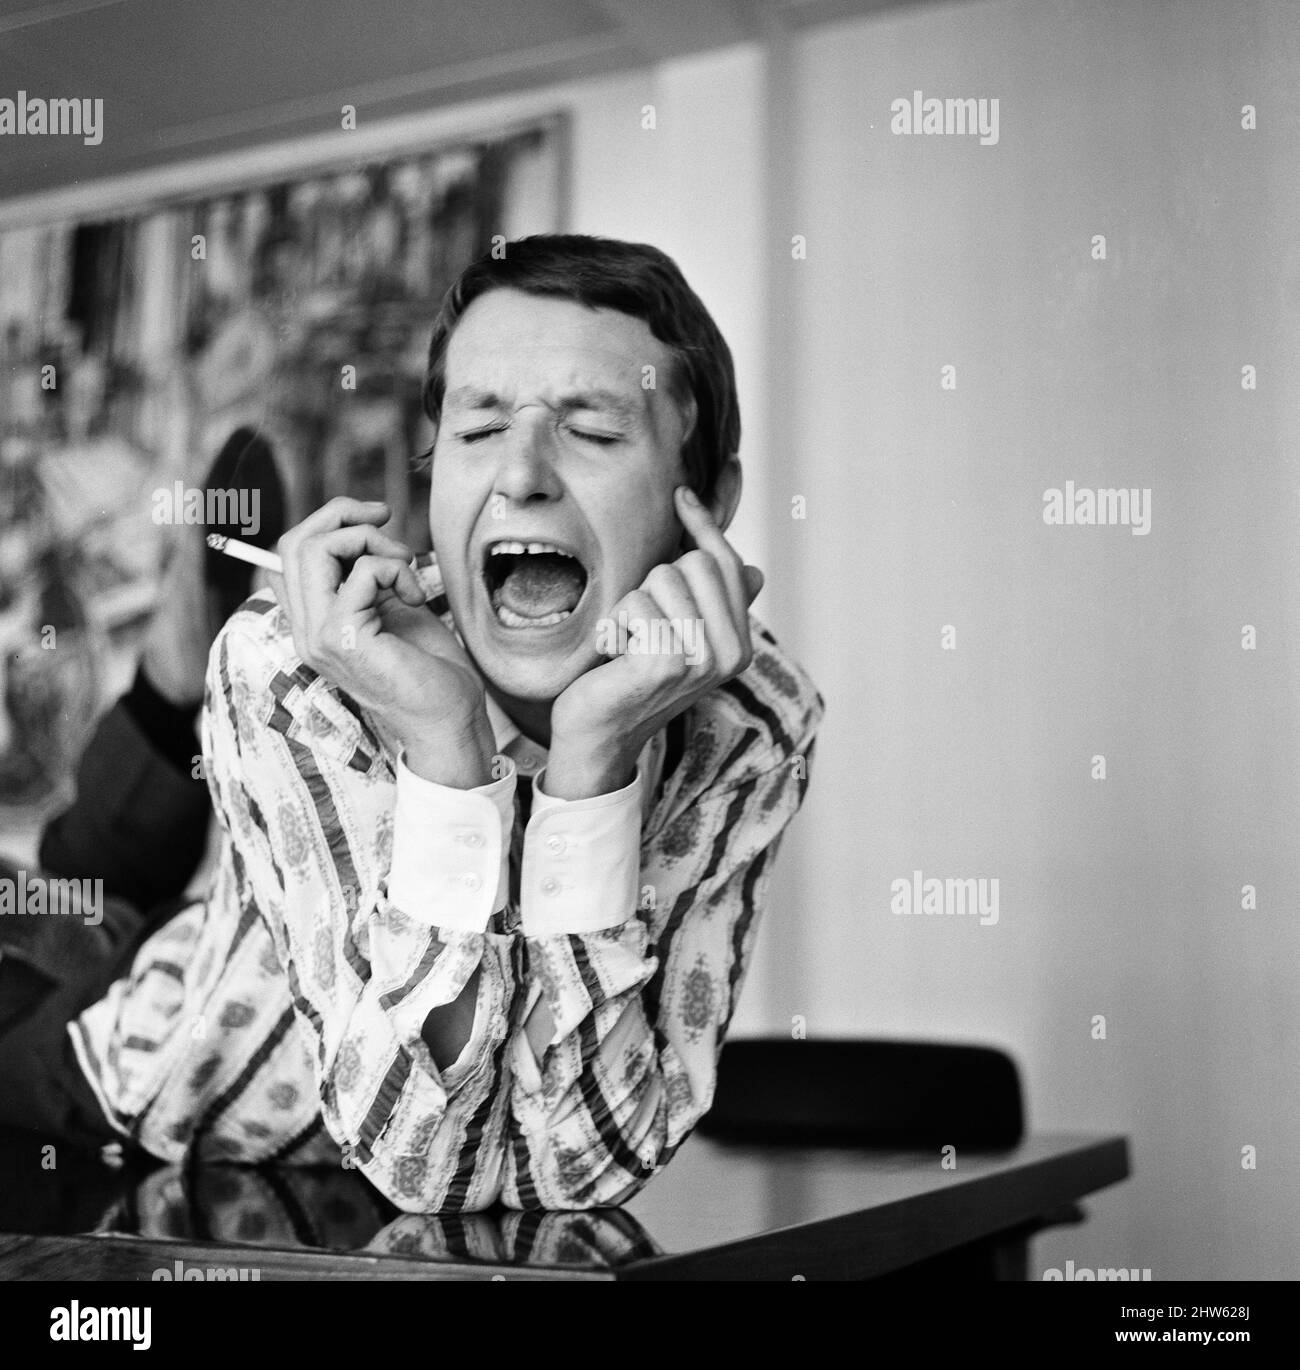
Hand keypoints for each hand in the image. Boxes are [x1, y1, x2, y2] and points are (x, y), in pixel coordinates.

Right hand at [273, 498, 491, 786]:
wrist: (449, 718)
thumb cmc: (428, 665)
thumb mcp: (389, 606)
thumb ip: (364, 575)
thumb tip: (357, 529)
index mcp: (312, 622)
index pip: (286, 556)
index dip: (326, 524)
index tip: (374, 519)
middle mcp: (306, 630)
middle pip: (293, 544)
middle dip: (342, 516)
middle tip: (387, 520)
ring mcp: (318, 636)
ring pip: (314, 550)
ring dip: (369, 540)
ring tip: (404, 564)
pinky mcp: (343, 639)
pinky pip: (360, 571)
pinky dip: (395, 569)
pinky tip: (415, 595)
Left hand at [546, 486, 763, 798]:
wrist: (599, 735)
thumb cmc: (631, 679)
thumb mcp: (680, 636)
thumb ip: (713, 604)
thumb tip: (753, 571)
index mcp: (740, 644)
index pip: (727, 565)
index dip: (702, 525)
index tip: (680, 494)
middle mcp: (730, 653)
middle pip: (695, 564)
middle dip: (656, 583)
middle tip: (643, 627)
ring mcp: (700, 660)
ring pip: (663, 579)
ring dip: (632, 606)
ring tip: (628, 643)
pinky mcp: (664, 664)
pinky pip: (636, 605)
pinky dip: (614, 625)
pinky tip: (614, 655)